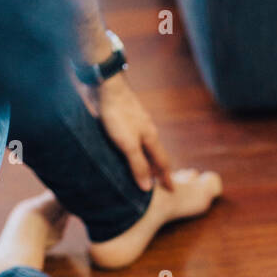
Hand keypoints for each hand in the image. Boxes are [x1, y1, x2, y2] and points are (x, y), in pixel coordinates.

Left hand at [96, 73, 173, 192]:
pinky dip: (134, 150)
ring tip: (142, 170)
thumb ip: (138, 165)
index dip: (166, 177)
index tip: (171, 190)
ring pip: (144, 146)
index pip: (162, 162)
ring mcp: (135, 123)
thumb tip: (147, 188)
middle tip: (157, 183)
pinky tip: (125, 150)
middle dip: (157, 169)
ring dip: (146, 159)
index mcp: (151, 138)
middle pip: (155, 154)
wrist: (105, 86)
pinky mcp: (123, 118)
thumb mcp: (128, 144)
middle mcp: (146, 130)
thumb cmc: (118, 115)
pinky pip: (133, 139)